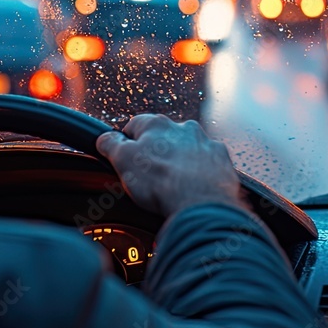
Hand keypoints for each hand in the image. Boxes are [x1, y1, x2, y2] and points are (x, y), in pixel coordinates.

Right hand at [96, 114, 248, 217]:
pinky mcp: (221, 161)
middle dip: (157, 153)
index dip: (127, 142)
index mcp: (156, 125)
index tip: (126, 157)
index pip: (135, 125)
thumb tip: (105, 138)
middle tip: (151, 176)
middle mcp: (184, 128)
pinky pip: (208, 163)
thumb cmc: (161, 182)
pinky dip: (202, 173)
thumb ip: (111, 145)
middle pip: (164, 137)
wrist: (202, 203)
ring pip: (188, 149)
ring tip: (174, 185)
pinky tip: (195, 188)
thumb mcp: (123, 161)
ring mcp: (205, 144)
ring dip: (181, 161)